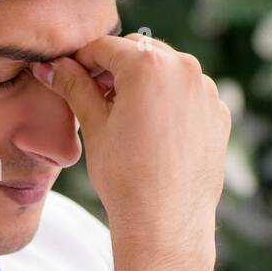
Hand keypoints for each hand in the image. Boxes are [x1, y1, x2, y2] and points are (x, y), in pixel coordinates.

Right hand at [32, 32, 229, 270]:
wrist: (166, 224)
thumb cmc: (126, 177)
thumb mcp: (94, 126)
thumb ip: (74, 87)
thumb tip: (51, 66)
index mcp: (148, 65)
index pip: (105, 46)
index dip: (82, 60)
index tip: (69, 75)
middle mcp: (184, 69)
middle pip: (140, 52)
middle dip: (116, 68)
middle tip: (95, 96)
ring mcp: (207, 92)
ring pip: (167, 72)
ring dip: (145, 83)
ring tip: (125, 117)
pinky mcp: (220, 114)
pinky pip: (189, 95)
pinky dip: (170, 102)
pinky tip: (154, 132)